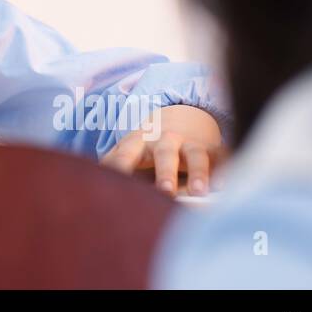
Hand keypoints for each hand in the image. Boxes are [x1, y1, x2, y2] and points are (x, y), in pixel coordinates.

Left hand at [99, 104, 224, 196]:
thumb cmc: (145, 147)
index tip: (114, 181)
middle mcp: (166, 141)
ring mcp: (191, 145)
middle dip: (165, 173)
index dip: (120, 166)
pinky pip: (223, 159)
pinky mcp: (215, 151)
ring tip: (199, 192)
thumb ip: (111, 167)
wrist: (181, 118)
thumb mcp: (126, 152)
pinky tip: (227, 186)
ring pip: (196, 157)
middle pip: (164, 155)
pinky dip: (226, 171)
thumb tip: (84, 186)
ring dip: (198, 173)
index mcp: (138, 142)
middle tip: (164, 192)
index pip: (126, 153)